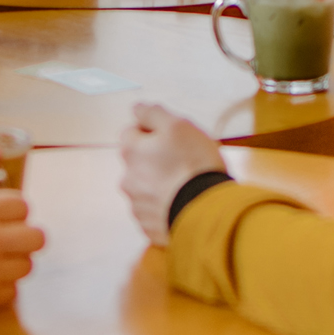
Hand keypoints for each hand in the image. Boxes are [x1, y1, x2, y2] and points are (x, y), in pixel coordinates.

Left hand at [119, 103, 227, 245]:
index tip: (172, 137)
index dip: (151, 131)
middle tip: (182, 160)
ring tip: (185, 184)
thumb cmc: (193, 166)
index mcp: (131, 152)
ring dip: (159, 183)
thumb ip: (153, 113)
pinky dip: (165, 205)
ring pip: (146, 187)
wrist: (205, 211)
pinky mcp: (149, 226)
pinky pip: (154, 210)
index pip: (131, 132)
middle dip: (154, 159)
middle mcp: (128, 179)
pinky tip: (183, 202)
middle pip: (138, 161)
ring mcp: (137, 205)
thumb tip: (137, 108)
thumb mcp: (178, 126)